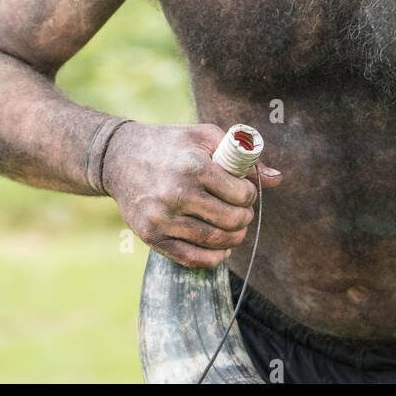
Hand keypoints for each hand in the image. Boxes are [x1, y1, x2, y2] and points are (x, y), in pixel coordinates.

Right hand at [103, 122, 283, 268]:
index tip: (246, 192)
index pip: (241, 194)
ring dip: (233, 238)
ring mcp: (162, 218)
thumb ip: (242, 156)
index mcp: (194, 166)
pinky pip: (191, 258)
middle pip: (231, 221)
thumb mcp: (205, 136)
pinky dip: (213, 258)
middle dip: (245, 218)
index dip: (251, 195)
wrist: (118, 158)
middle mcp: (177, 193)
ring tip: (235, 229)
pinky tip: (221, 249)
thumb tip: (277, 178)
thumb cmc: (170, 144)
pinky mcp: (150, 236)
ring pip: (215, 242)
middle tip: (242, 211)